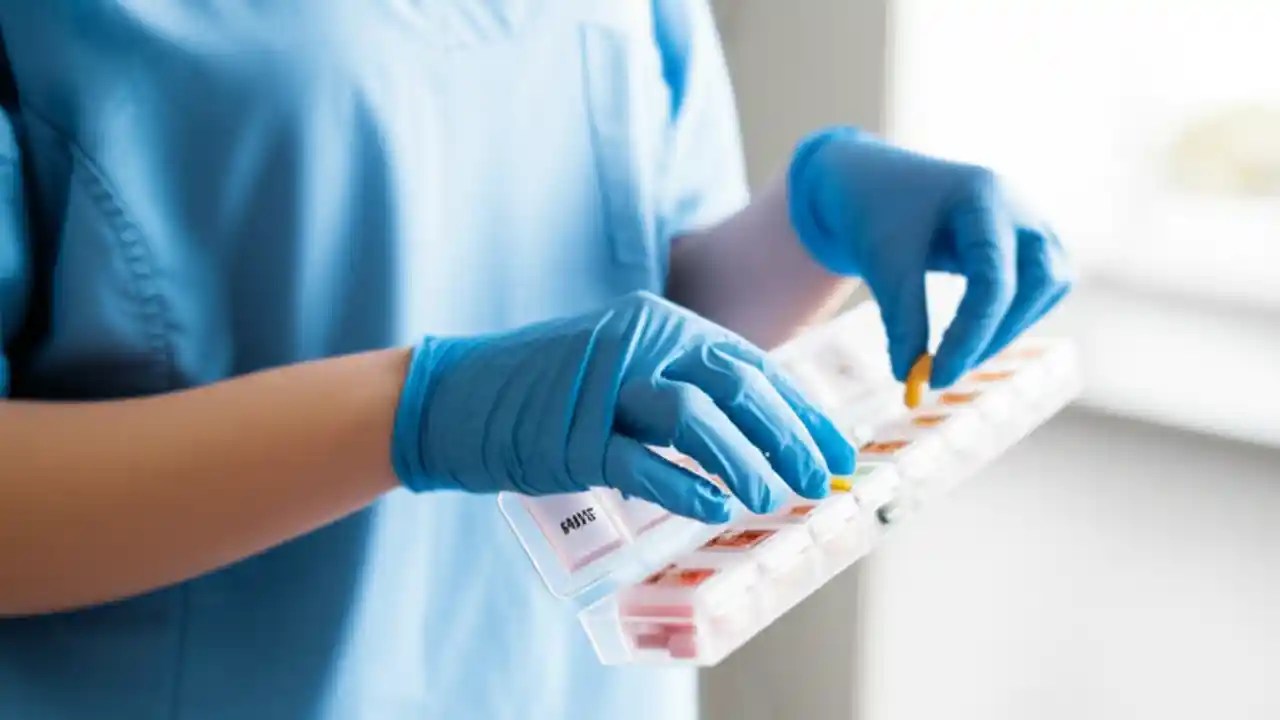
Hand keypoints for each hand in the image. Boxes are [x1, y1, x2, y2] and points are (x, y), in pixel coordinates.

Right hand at [391, 291, 854, 522]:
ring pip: (696, 416)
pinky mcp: (572, 433)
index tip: (838, 449)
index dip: (800, 411)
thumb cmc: (546, 393)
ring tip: (775, 501)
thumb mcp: (622, 372)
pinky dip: (684, 486)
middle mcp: (640, 342)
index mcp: (660, 324)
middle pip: (735, 385)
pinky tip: (716, 509)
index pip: (751, 365)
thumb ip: (680, 390)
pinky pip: (641, 460)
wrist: (454, 397)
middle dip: (788, 437)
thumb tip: (755, 438)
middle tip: (821, 481)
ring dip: (745, 462)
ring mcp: (604, 385)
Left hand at [788, 127, 1072, 386]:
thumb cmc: (877, 213)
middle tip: (945, 372)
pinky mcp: (1027, 245)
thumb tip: (909, 377)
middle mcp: (1019, 206)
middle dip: (997, 333)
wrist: (873, 185)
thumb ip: (902, 318)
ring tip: (953, 356)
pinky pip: (1038, 290)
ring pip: (1048, 288)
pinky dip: (1009, 319)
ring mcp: (1030, 223)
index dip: (969, 334)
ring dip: (1007, 329)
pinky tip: (971, 337)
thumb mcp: (882, 261)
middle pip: (1041, 281)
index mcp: (982, 195)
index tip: (935, 377)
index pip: (993, 277)